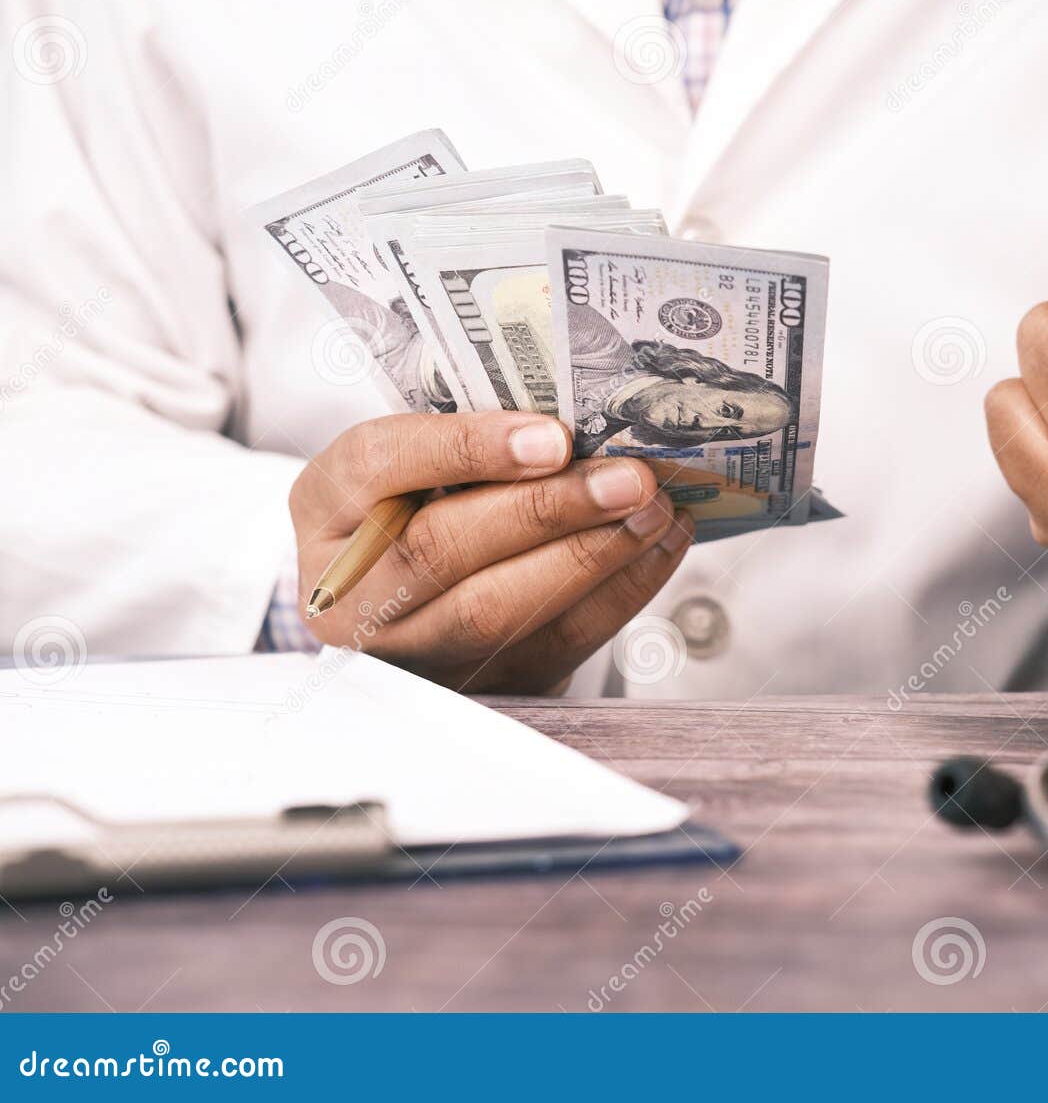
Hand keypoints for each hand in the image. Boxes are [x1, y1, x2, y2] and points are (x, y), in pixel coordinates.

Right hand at [289, 411, 692, 691]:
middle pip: (443, 550)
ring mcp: (412, 650)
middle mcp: (352, 591)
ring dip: (595, 555)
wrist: (407, 600)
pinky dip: (621, 592)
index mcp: (324, 507)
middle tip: (629, 477)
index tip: (552, 437)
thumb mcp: (409, 458)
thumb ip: (464, 437)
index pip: (380, 466)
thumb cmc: (415, 504)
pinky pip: (556, 644)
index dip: (467, 450)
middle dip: (549, 511)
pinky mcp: (481, 685)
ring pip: (502, 611)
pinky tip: (661, 545)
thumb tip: (572, 425)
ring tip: (655, 508)